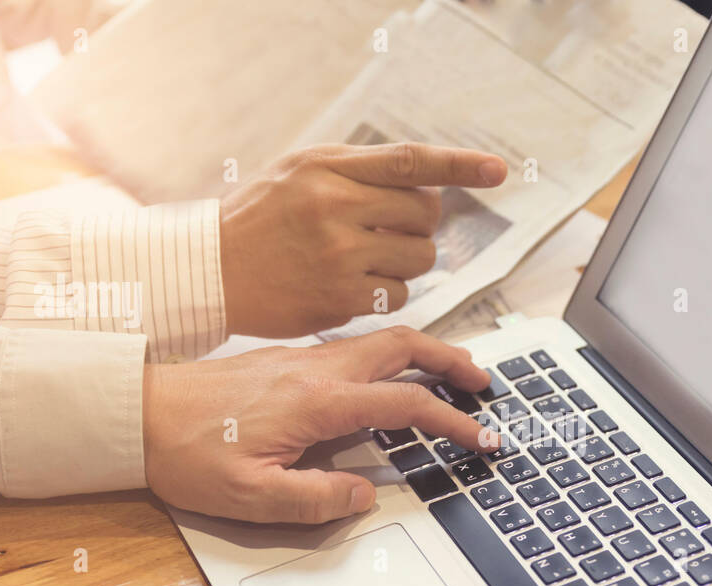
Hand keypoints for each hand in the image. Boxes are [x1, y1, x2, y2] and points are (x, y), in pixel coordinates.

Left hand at [141, 326, 499, 522]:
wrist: (135, 413)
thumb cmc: (186, 453)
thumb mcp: (251, 497)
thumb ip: (316, 500)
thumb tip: (365, 497)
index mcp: (319, 402)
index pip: (407, 405)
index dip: (454, 422)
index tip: (483, 438)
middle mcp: (317, 370)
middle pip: (404, 347)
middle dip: (453, 359)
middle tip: (484, 382)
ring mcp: (302, 360)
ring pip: (381, 342)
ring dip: (424, 353)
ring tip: (451, 374)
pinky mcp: (287, 362)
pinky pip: (355, 350)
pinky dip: (391, 357)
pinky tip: (389, 379)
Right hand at [219, 143, 507, 337]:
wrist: (213, 270)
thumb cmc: (262, 218)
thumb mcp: (299, 172)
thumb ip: (358, 170)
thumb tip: (428, 182)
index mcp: (327, 167)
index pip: (409, 161)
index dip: (459, 164)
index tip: (499, 171)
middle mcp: (334, 206)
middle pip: (425, 213)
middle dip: (420, 223)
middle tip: (390, 228)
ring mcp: (339, 255)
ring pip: (419, 258)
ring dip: (405, 260)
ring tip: (363, 256)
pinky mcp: (341, 298)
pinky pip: (399, 295)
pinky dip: (386, 292)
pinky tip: (352, 285)